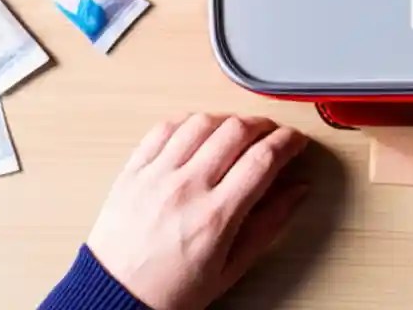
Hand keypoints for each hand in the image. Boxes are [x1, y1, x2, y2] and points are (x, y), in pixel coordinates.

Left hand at [87, 114, 309, 309]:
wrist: (115, 297)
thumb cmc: (171, 290)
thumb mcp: (231, 267)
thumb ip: (269, 224)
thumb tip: (297, 191)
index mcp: (215, 217)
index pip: (263, 159)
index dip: (287, 142)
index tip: (294, 142)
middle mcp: (186, 189)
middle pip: (236, 131)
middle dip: (264, 125)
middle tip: (272, 134)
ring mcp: (157, 175)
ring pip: (201, 122)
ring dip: (228, 120)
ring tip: (237, 131)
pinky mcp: (133, 170)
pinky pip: (163, 128)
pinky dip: (188, 121)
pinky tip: (199, 131)